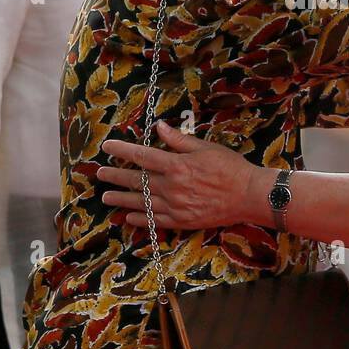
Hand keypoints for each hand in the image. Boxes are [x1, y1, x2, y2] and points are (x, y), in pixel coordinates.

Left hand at [98, 121, 262, 230]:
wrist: (249, 196)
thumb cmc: (231, 168)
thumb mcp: (206, 147)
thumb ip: (180, 140)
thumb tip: (160, 127)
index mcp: (176, 165)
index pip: (141, 155)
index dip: (122, 150)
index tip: (107, 146)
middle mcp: (171, 187)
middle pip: (135, 181)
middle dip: (115, 176)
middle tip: (100, 174)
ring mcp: (175, 206)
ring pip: (140, 203)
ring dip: (121, 199)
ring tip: (106, 197)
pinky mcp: (181, 221)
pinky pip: (154, 221)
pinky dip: (140, 219)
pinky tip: (129, 217)